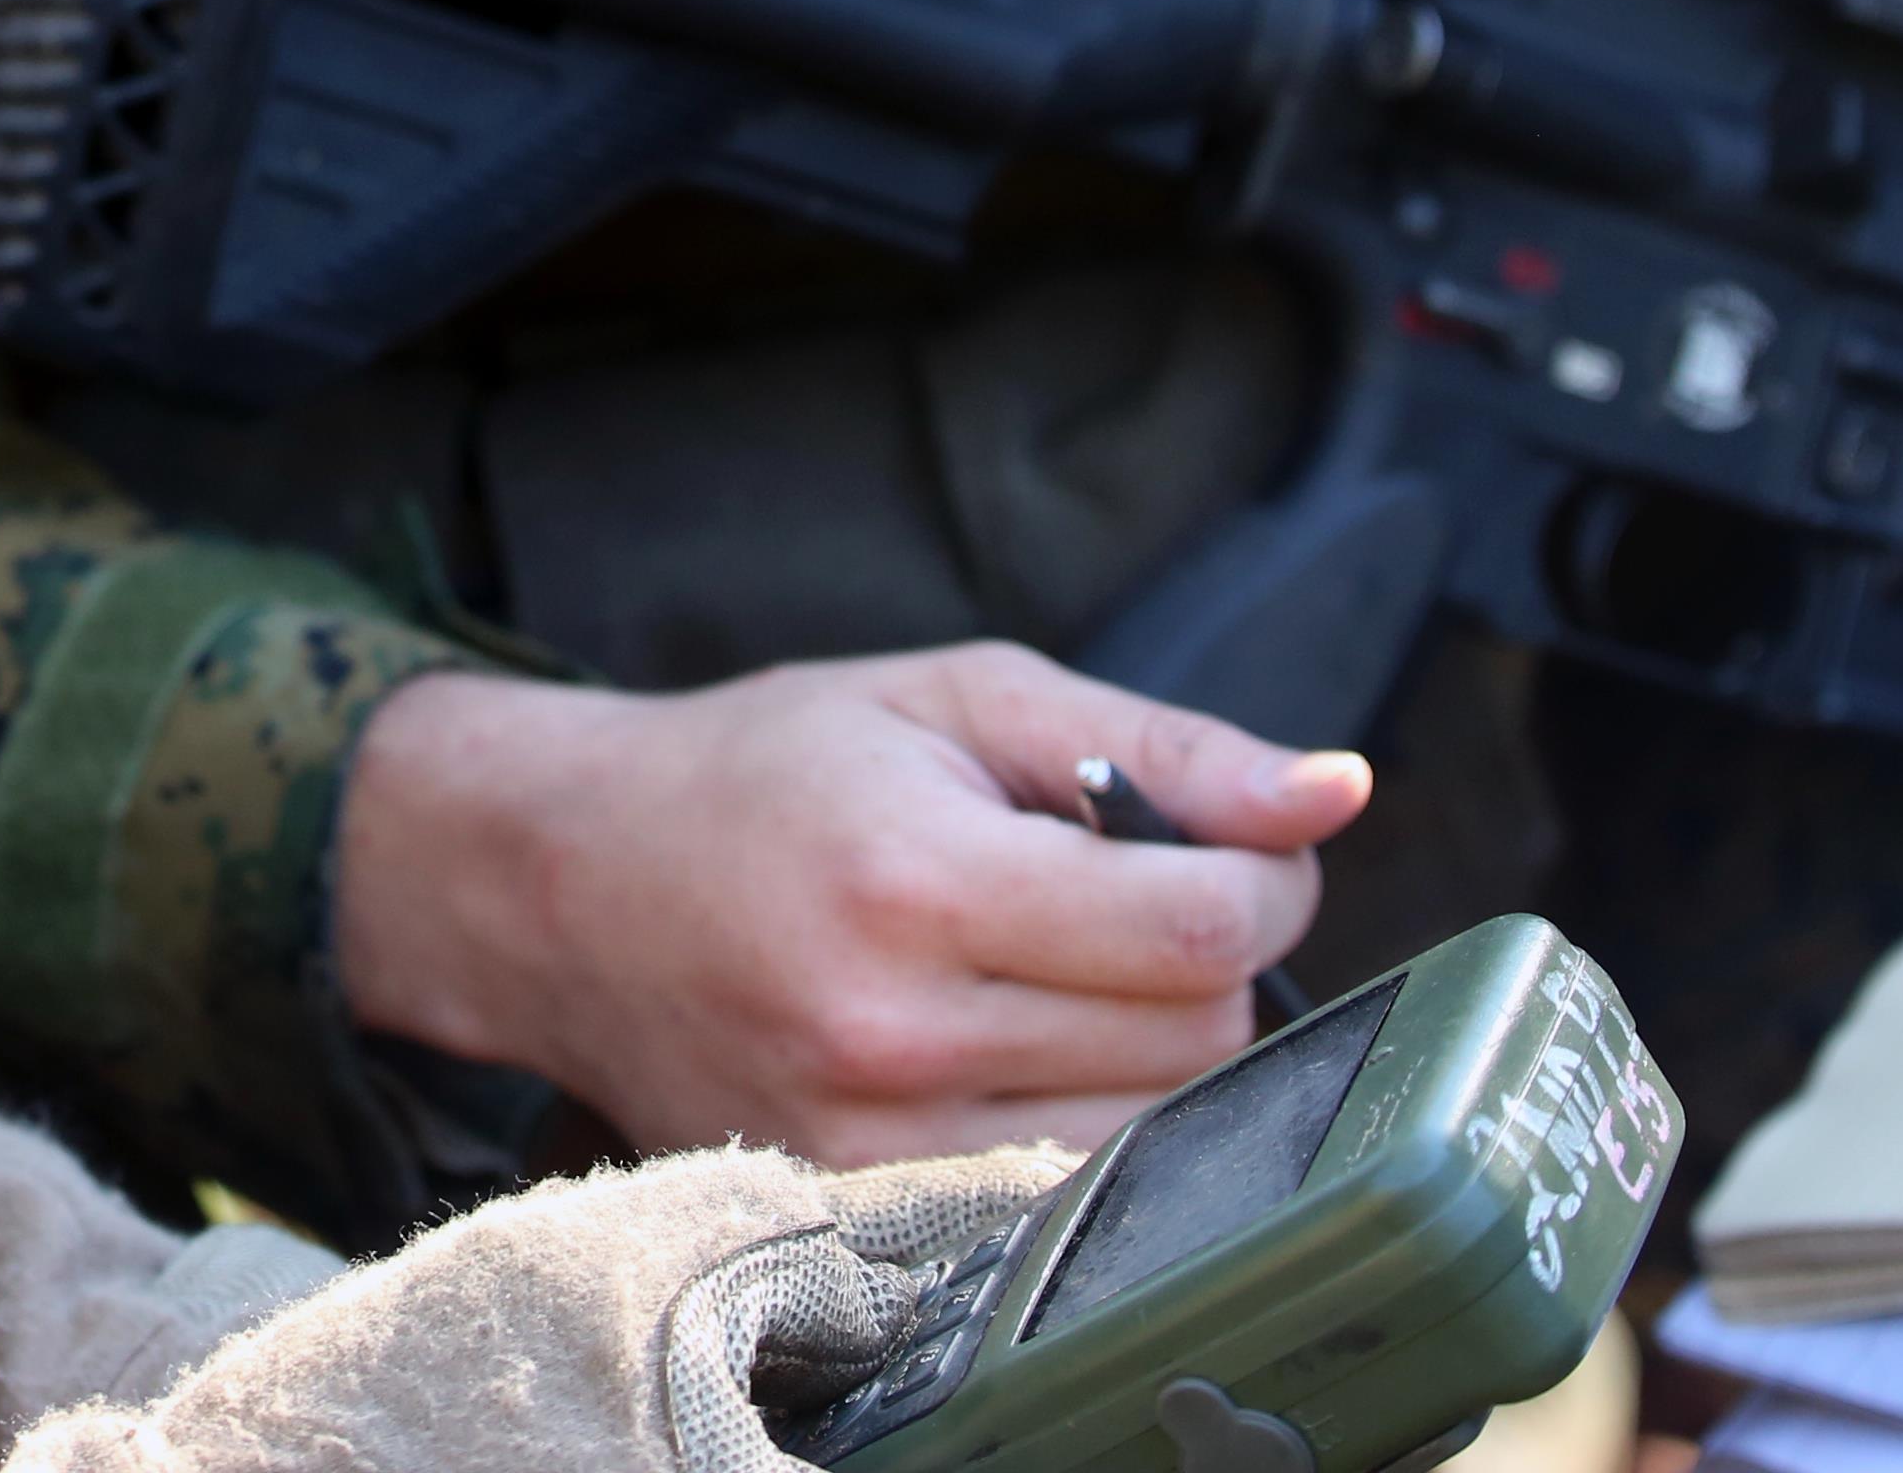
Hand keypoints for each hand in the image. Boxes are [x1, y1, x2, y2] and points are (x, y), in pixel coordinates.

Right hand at [332, 652, 1373, 1165]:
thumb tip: (1339, 792)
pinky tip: (1021, 1047)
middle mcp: (893, 1030)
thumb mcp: (959, 699)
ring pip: (1148, 1132)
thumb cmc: (772, 768)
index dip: (1264, 879)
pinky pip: (1061, 1192)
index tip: (1225, 847)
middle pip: (1195, 1038)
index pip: (1203, 929)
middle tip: (1113, 898)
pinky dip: (1081, 1120)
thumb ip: (1163, 746)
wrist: (564, 884)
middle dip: (1198, 958)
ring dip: (1148, 1049)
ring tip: (1055, 971)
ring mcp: (868, 1141)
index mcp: (921, 878)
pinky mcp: (853, 1203)